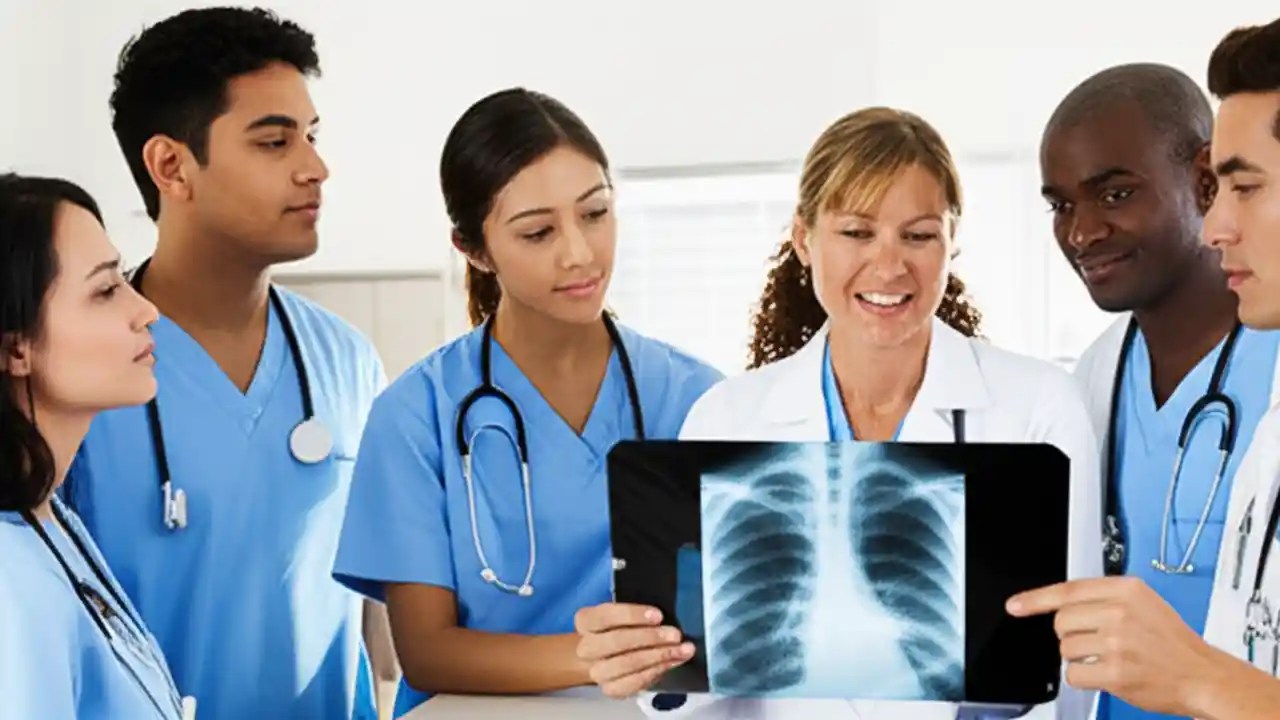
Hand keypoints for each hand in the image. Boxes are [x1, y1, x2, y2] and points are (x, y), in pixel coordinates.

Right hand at [573, 602, 695, 697]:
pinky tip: (671, 663)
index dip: (632, 615)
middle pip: (616, 641)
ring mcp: (596, 671)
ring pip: (626, 664)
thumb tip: (664, 617)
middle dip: (650, 637)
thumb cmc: (619, 629)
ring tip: (681, 650)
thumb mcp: (624, 614)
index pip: (605, 615)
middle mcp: (586, 647)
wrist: (604, 657)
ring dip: (658, 656)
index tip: (658, 616)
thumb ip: (639, 613)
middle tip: (674, 634)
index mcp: (585, 621)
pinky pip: (633, 683)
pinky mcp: (610, 689)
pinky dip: (655, 672)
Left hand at [1006, 577, 1216, 715]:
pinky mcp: (1115, 672)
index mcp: (1125, 589)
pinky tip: (1107, 674)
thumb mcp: (1142, 603)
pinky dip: (1085, 678)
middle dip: (1072, 635)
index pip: (1067, 590)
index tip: (1015, 605)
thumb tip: (1057, 603)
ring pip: (1066, 649)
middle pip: (1061, 621)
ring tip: (1110, 658)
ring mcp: (1117, 642)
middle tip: (1100, 642)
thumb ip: (1103, 598)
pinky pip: (1074, 674)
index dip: (1036, 599)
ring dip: (1081, 657)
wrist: (1203, 675)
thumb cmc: (1171, 642)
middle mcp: (1119, 612)